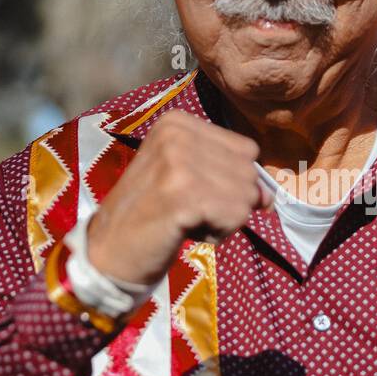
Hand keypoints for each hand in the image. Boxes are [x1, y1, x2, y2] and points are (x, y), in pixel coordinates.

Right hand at [87, 109, 275, 285]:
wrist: (108, 253)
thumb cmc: (150, 216)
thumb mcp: (184, 177)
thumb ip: (227, 173)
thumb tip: (268, 195)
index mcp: (177, 122)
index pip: (246, 149)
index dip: (232, 181)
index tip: (192, 193)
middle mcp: (177, 135)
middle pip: (249, 172)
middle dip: (228, 202)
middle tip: (185, 210)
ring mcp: (179, 163)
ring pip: (246, 196)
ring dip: (222, 220)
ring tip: (183, 220)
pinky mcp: (183, 195)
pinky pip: (236, 216)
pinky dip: (217, 233)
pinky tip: (183, 231)